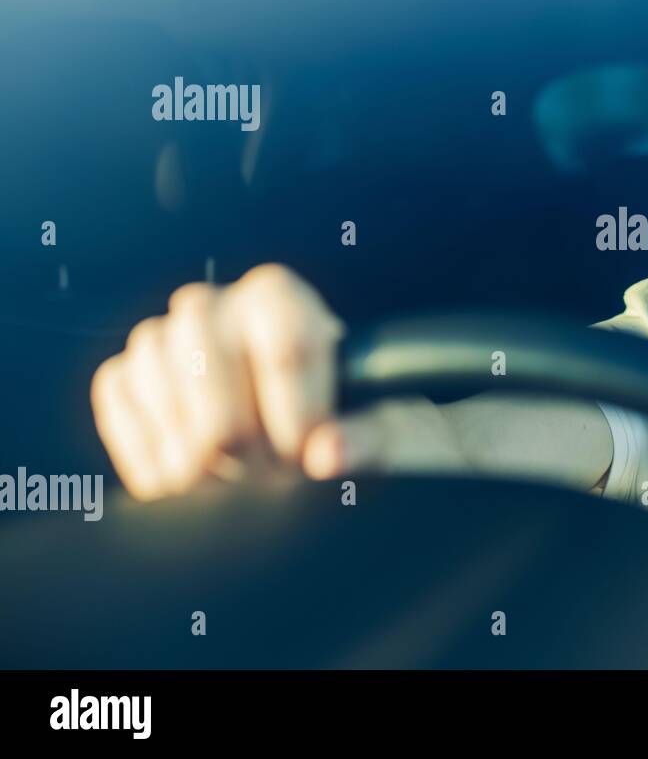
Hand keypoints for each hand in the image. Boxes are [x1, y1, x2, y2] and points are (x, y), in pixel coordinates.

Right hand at [90, 264, 466, 499]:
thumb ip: (379, 437)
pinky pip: (118, 409)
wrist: (304, 434)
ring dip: (198, 457)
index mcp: (281, 298)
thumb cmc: (360, 422)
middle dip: (242, 440)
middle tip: (271, 476)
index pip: (284, 345)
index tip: (308, 457)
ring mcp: (161, 338)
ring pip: (160, 391)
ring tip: (239, 477)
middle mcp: (215, 303)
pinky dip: (154, 458)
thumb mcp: (399, 428)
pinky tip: (195, 479)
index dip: (297, 413)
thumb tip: (326, 454)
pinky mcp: (124, 378)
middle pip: (208, 367)